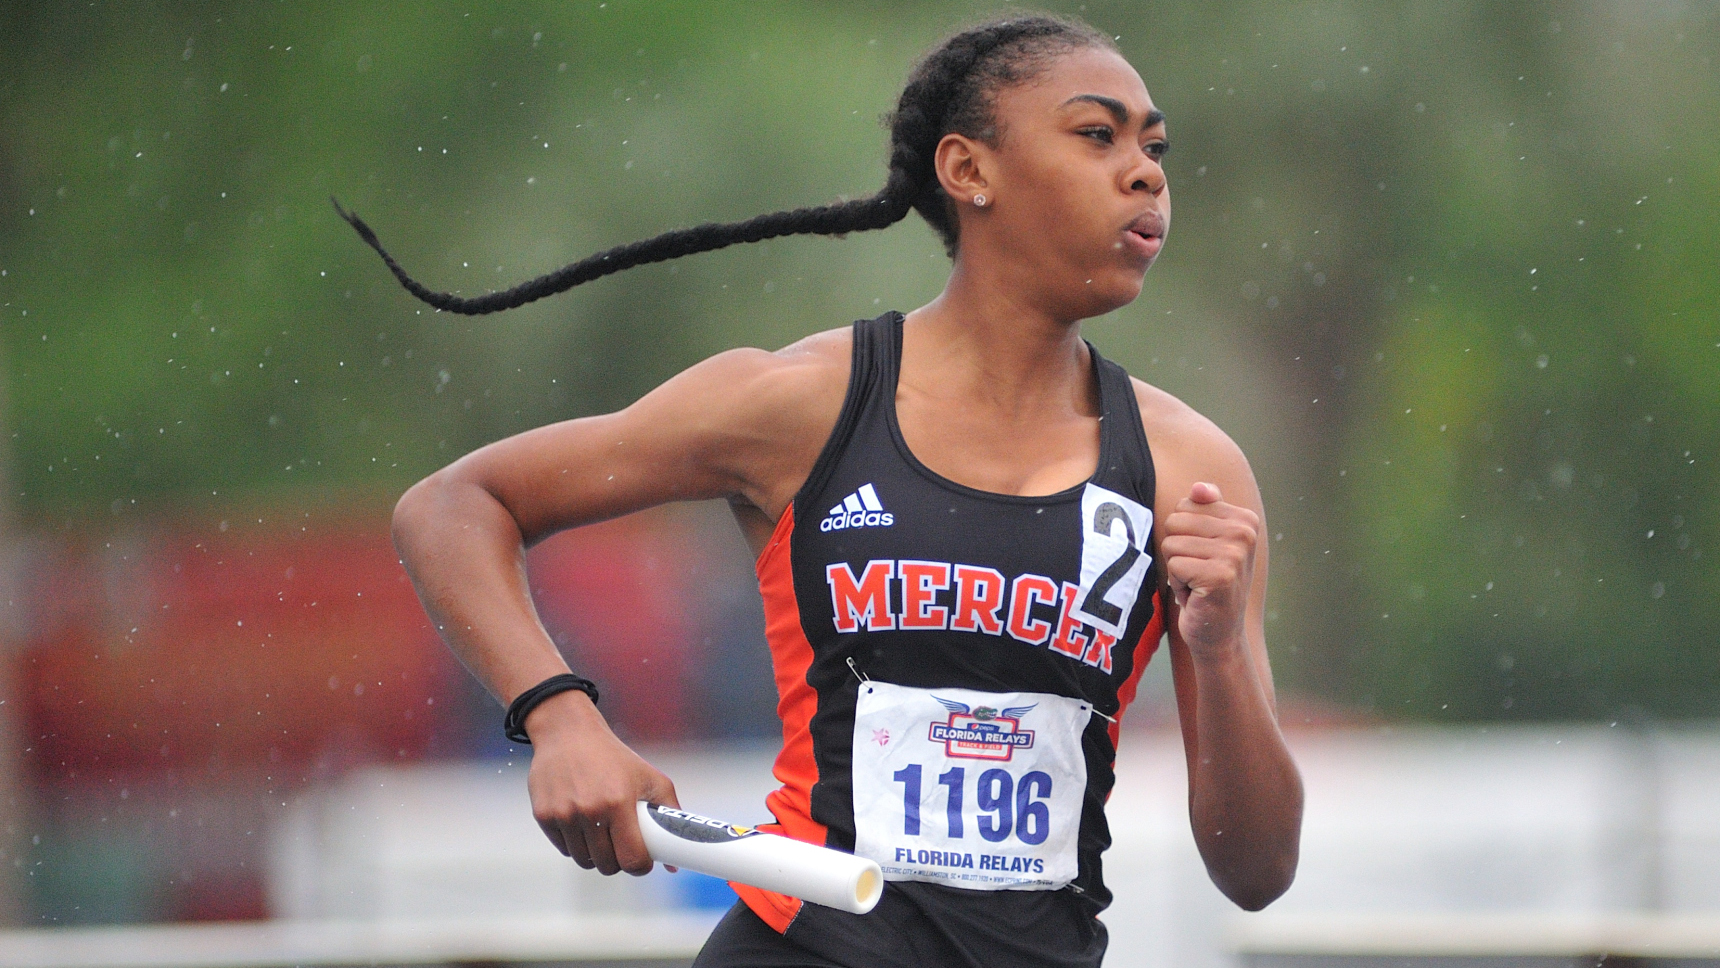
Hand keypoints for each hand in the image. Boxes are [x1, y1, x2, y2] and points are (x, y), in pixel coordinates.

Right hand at [522, 690, 679, 875]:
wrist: (568, 733)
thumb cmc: (614, 758)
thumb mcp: (649, 777)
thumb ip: (668, 815)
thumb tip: (673, 863)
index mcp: (619, 801)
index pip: (632, 858)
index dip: (640, 866)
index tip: (643, 861)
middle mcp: (590, 810)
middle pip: (608, 865)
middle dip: (619, 861)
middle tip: (622, 846)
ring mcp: (564, 814)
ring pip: (584, 860)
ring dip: (596, 855)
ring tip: (603, 834)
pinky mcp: (544, 815)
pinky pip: (565, 849)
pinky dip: (575, 844)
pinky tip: (582, 824)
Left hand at [1162, 482, 1259, 654]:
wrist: (1219, 632)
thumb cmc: (1209, 583)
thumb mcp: (1211, 541)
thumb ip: (1206, 509)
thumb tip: (1198, 487)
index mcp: (1244, 518)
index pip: (1185, 505)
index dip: (1184, 533)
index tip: (1203, 555)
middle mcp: (1244, 533)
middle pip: (1175, 522)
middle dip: (1177, 551)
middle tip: (1197, 572)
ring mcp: (1234, 554)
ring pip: (1171, 544)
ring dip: (1177, 569)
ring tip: (1197, 583)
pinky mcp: (1219, 575)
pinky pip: (1173, 566)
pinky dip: (1177, 585)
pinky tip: (1196, 596)